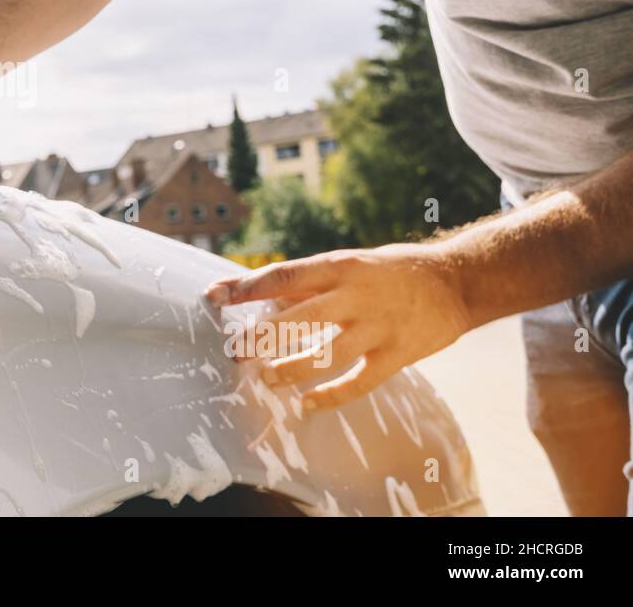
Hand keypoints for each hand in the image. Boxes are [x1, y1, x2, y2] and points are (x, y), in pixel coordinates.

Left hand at [204, 244, 472, 411]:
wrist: (456, 280)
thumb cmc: (390, 271)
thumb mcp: (349, 264)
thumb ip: (312, 285)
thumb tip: (266, 300)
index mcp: (338, 267)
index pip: (282, 277)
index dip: (245, 287)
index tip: (213, 295)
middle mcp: (354, 296)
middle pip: (298, 318)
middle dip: (262, 337)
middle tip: (234, 351)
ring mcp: (376, 327)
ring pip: (325, 355)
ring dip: (291, 370)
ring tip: (266, 379)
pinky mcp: (396, 354)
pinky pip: (358, 382)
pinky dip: (331, 396)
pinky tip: (307, 404)